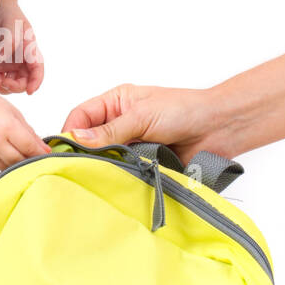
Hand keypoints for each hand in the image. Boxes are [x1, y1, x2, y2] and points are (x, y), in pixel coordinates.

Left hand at [0, 0, 43, 95]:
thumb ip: (8, 43)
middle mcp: (21, 60)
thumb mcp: (10, 24)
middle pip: (22, 82)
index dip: (36, 82)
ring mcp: (8, 63)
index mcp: (29, 50)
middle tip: (0, 81)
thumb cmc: (7, 12)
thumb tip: (0, 60)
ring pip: (9, 84)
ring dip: (0, 87)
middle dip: (13, 86)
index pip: (37, 70)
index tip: (29, 91)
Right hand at [0, 81, 51, 170]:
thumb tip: (44, 148)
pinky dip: (7, 163)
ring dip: (19, 164)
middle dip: (31, 161)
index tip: (48, 156)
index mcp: (7, 128)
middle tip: (39, 160)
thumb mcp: (14, 114)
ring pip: (9, 166)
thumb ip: (30, 133)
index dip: (40, 153)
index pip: (29, 147)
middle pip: (20, 160)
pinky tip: (11, 157)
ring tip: (26, 159)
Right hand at [62, 83, 229, 166]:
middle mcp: (120, 123)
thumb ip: (110, 130)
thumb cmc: (185, 110)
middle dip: (86, 153)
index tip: (65, 151)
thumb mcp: (142, 116)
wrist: (219, 128)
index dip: (70, 132)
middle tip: (81, 167)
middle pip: (89, 141)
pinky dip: (122, 178)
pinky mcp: (143, 164)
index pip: (81, 116)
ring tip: (104, 175)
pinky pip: (124, 173)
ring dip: (106, 167)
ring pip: (106, 159)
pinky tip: (120, 182)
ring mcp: (131, 145)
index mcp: (116, 102)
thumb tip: (77, 138)